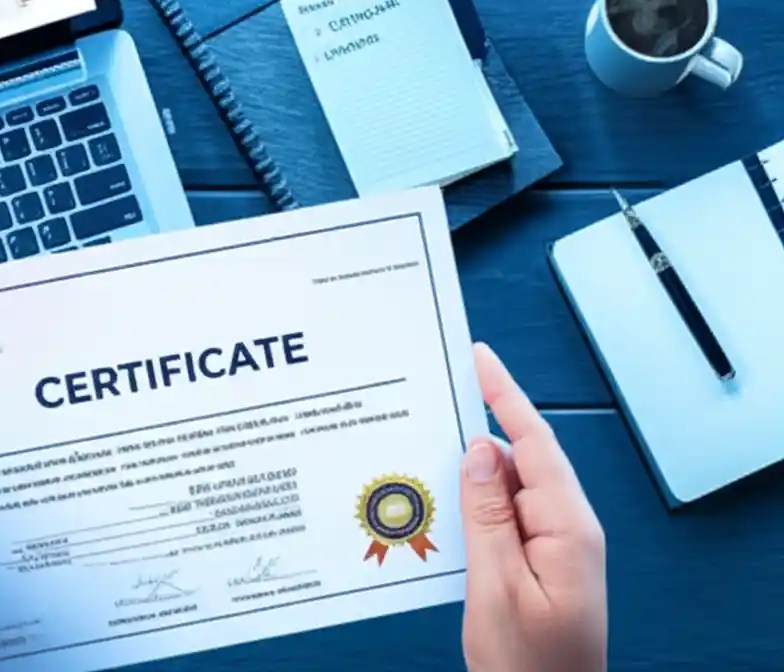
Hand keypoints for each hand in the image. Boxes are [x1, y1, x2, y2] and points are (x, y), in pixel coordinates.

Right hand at [460, 344, 606, 671]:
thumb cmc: (528, 669)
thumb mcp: (496, 588)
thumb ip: (489, 515)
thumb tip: (482, 451)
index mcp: (568, 529)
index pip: (536, 444)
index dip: (506, 396)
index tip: (481, 358)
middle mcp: (567, 530)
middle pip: (522, 459)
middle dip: (481, 426)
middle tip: (439, 395)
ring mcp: (554, 547)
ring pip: (509, 488)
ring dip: (472, 471)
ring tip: (429, 449)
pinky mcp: (538, 564)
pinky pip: (504, 516)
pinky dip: (475, 504)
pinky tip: (445, 504)